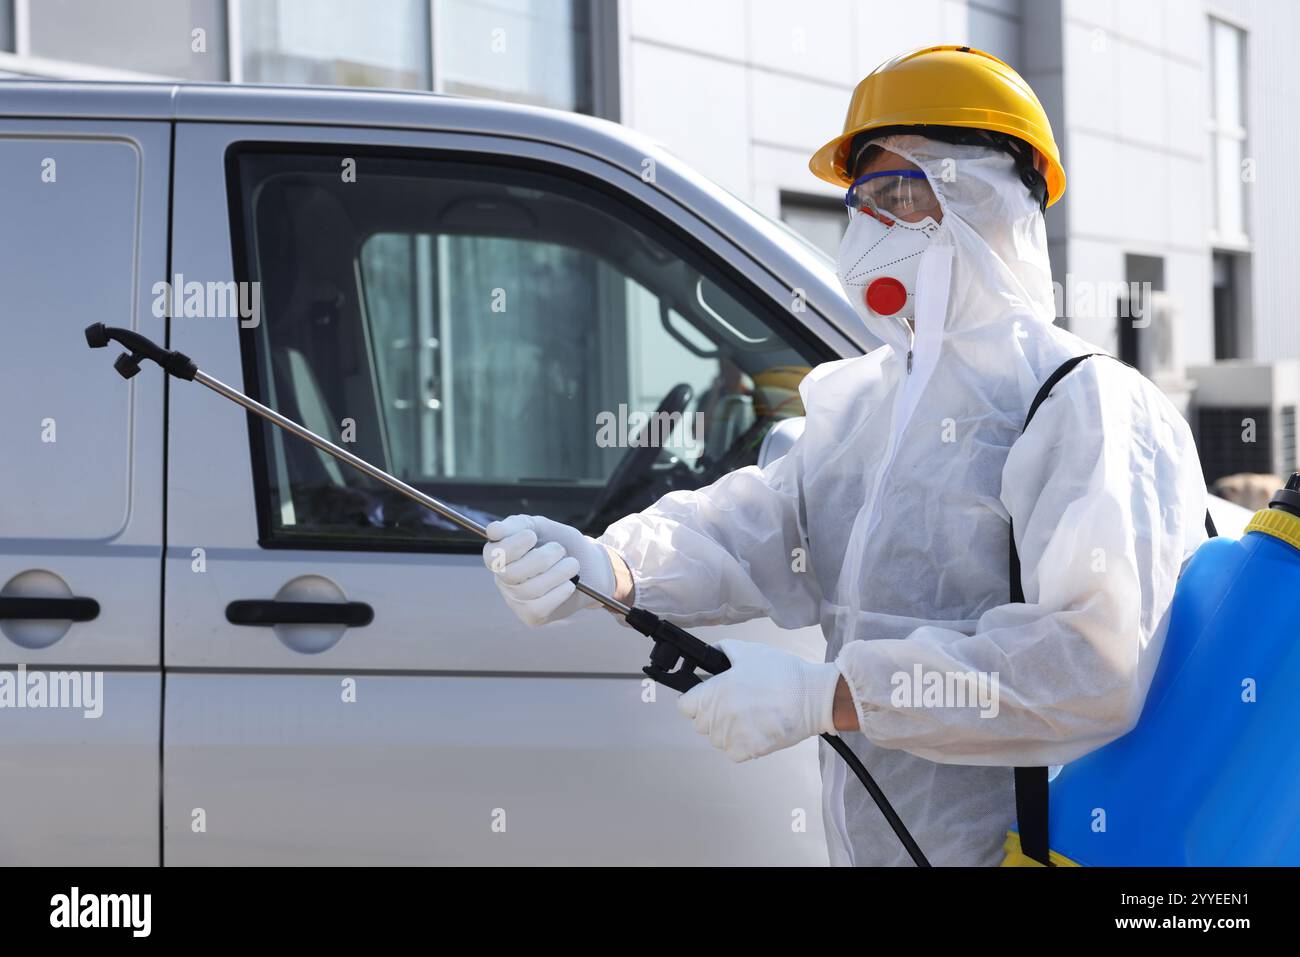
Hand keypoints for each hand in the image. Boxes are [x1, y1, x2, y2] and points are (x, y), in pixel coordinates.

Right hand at [482, 515, 615, 626]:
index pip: (491, 556)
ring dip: (557, 573)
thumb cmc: (563, 544)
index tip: (531, 536)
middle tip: (559, 549)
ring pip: (529, 589)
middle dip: (541, 558)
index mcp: (501, 556)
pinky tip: (569, 584)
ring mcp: (516, 599)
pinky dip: (559, 592)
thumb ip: (518, 525)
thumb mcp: (542, 527)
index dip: (511, 545)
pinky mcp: (532, 615)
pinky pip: (540, 606)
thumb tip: (492, 530)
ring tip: (572, 564)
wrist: (592, 567)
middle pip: (511, 573)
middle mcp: (504, 579)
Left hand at [677, 639, 842, 761]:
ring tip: (748, 714)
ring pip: (717, 739)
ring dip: (726, 730)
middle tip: (733, 702)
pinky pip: (734, 752)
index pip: (685, 706)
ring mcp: (733, 737)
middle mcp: (719, 718)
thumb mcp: (749, 652)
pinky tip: (754, 728)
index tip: (704, 697)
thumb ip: (724, 651)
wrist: (813, 697)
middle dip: (712, 713)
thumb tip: (713, 654)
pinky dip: (741, 744)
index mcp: (714, 693)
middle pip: (700, 723)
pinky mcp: (749, 751)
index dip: (694, 699)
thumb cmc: (783, 674)